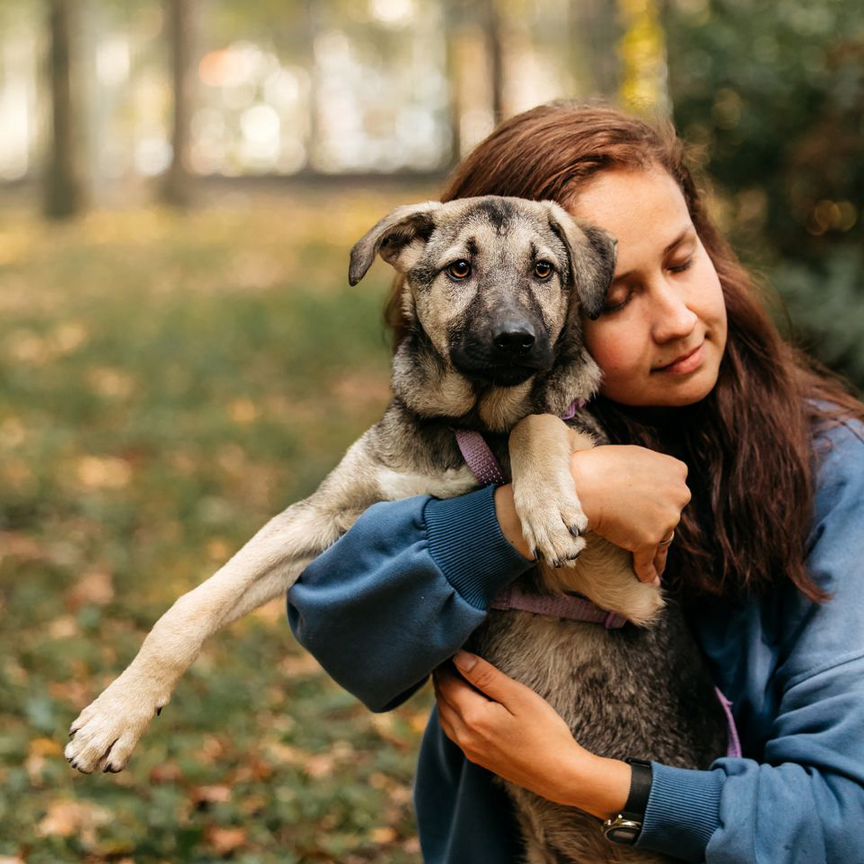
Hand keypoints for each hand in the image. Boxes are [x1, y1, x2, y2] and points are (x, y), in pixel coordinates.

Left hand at [433, 651, 629, 818]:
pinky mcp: (478, 760)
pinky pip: (453, 733)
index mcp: (473, 716)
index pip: (447, 684)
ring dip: (444, 698)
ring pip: (444, 718)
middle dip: (442, 680)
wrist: (559, 775)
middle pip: (442, 701)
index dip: (444, 666)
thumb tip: (458, 657)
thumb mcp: (517, 696)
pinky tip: (461, 708)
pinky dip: (451, 715)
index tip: (447, 650)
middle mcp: (465, 736)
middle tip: (446, 660)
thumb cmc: (544, 731)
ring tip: (451, 679)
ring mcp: (471, 751)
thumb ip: (485, 676)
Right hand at [570, 445, 688, 584]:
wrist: (582, 485)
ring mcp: (665, 520)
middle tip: (644, 528)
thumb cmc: (600, 466)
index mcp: (675, 470)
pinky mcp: (648, 541)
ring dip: (657, 552)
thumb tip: (650, 479)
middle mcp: (678, 495)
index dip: (661, 497)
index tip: (653, 504)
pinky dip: (648, 572)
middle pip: (670, 513)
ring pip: (663, 540)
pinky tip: (650, 581)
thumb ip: (650, 468)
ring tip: (655, 564)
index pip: (674, 489)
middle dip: (660, 522)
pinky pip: (648, 561)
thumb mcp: (633, 455)